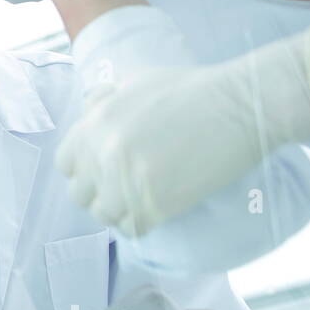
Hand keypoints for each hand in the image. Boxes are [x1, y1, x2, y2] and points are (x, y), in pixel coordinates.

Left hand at [57, 26, 309, 234]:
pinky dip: (142, 224)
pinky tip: (158, 211)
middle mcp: (103, 152)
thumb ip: (105, 100)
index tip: (104, 171)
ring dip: (121, 211)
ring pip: (105, 216)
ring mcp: (127, 180)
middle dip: (100, 193)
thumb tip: (87, 112)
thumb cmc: (195, 89)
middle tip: (126, 190)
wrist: (243, 104)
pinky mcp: (156, 203)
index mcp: (95, 122)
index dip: (84, 170)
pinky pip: (133, 229)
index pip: (66, 164)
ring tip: (144, 201)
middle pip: (81, 195)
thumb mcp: (137, 81)